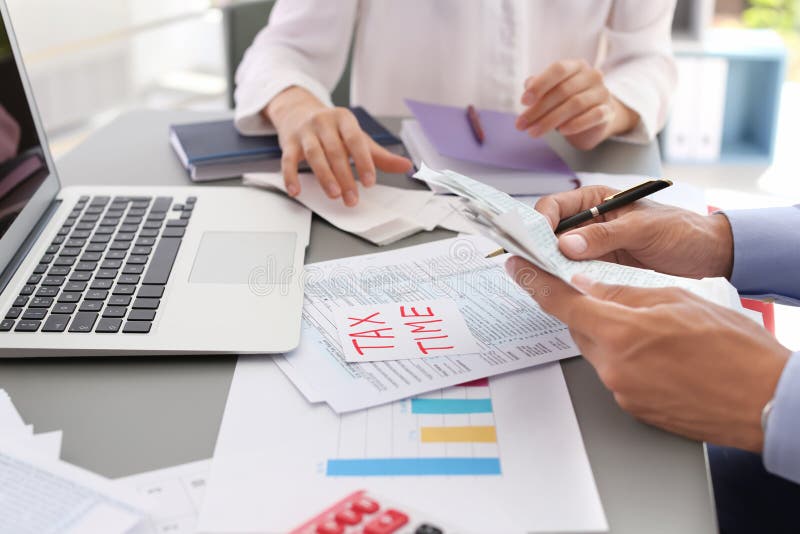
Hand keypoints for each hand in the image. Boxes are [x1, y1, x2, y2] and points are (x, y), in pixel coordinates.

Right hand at [265, 86, 411, 205]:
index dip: (363, 161)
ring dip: (324, 177)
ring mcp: (305, 132)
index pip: (355, 140)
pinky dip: (291, 176)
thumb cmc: (332, 129)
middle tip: (352, 198)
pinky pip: (288, 160)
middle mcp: (324, 123)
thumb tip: (406, 166)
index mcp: (344, 119)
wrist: (298, 111)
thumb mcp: (357, 138)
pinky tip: (296, 191)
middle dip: (345, 177)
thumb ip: (380, 156)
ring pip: (314, 155)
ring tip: (333, 195)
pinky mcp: (288, 143)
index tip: (369, 182)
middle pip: (335, 151)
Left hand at [505, 259, 790, 451]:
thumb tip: (590, 286)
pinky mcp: (634, 408)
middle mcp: (613, 367)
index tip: (518, 269)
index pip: (561, 303)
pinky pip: (616, 373)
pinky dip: (627, 358)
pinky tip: (661, 354)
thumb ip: (625, 294)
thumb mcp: (677, 300)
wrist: (766, 401)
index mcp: (620, 333)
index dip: (535, 282)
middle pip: (580, 328)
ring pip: (599, 351)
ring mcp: (622, 392)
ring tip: (657, 331)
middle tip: (618, 299)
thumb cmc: (734, 351)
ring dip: (613, 335)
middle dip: (590, 310)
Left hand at [516, 59, 638, 149]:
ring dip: (550, 120)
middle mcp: (592, 76)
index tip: (523, 102)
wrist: (593, 121)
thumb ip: (538, 87)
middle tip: (521, 125)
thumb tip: (528, 85)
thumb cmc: (566, 102)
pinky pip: (594, 115)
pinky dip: (576, 123)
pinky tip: (562, 131)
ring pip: (575, 104)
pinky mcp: (609, 111)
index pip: (558, 69)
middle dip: (538, 110)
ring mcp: (602, 93)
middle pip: (563, 90)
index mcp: (576, 66)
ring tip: (533, 132)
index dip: (540, 84)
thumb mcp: (550, 93)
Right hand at [535, 185, 733, 278]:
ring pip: (558, 258)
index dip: (539, 222)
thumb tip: (567, 244)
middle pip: (549, 234)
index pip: (553, 207)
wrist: (710, 257)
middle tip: (534, 266)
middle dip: (539, 248)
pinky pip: (575, 277)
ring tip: (544, 281)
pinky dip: (566, 284)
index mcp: (595, 201)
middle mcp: (588, 224)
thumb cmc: (682, 231)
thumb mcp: (643, 229)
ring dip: (551, 269)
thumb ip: (605, 236)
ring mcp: (593, 250)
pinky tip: (563, 292)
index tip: (536, 242)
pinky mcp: (600, 272)